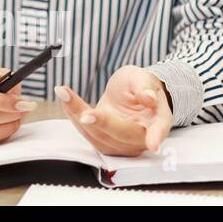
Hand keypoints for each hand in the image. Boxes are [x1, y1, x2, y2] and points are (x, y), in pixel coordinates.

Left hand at [55, 65, 172, 156]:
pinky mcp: (105, 143)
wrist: (129, 93)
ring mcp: (123, 144)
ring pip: (100, 136)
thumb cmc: (140, 85)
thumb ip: (145, 87)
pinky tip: (66, 99)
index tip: (152, 144)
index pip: (159, 129)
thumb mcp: (142, 77)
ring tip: (64, 93)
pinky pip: (88, 134)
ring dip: (78, 115)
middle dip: (103, 124)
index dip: (156, 136)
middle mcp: (142, 137)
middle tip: (85, 114)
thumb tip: (149, 98)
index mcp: (158, 120)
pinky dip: (74, 116)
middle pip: (123, 134)